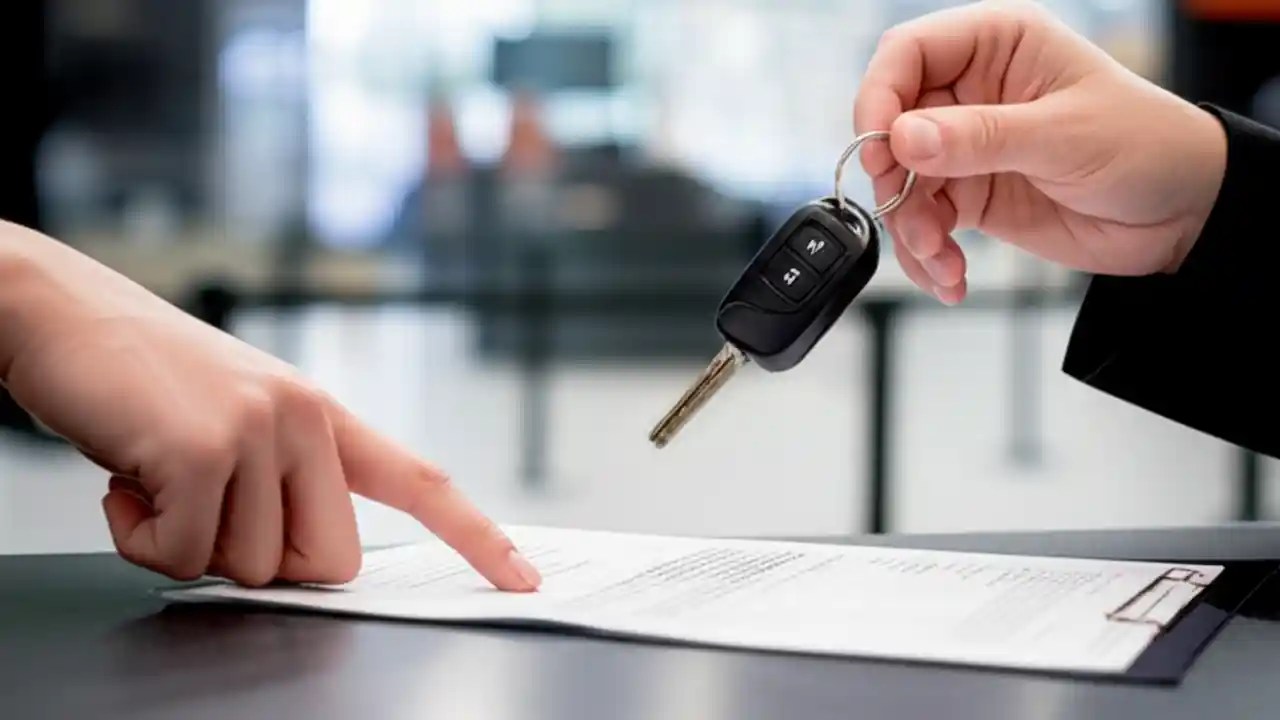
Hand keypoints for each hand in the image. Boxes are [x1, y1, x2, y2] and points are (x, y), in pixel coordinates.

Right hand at [0, 223, 540, 590]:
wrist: (57, 313)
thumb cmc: (143, 379)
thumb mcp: (236, 420)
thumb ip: (283, 481)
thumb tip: (294, 562)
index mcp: (323, 414)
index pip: (419, 480)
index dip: (476, 535)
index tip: (524, 576)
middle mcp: (307, 418)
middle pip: (328, 563)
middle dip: (261, 564)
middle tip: (203, 509)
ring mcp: (260, 429)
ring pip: (247, 569)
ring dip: (186, 543)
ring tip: (151, 474)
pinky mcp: (204, 450)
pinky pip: (185, 559)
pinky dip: (142, 542)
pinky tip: (124, 481)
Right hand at [854, 0, 1227, 303]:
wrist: (1182, 213)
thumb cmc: (1147, 145)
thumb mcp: (1063, 135)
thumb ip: (979, 137)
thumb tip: (903, 138)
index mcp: (997, 45)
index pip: (909, 54)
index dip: (881, 95)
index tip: (880, 147)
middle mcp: (972, 91)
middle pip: (892, 124)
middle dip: (894, 178)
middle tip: (910, 214)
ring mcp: (967, 146)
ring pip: (901, 182)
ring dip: (911, 227)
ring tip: (941, 258)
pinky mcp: (970, 195)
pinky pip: (924, 222)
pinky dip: (928, 255)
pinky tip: (950, 276)